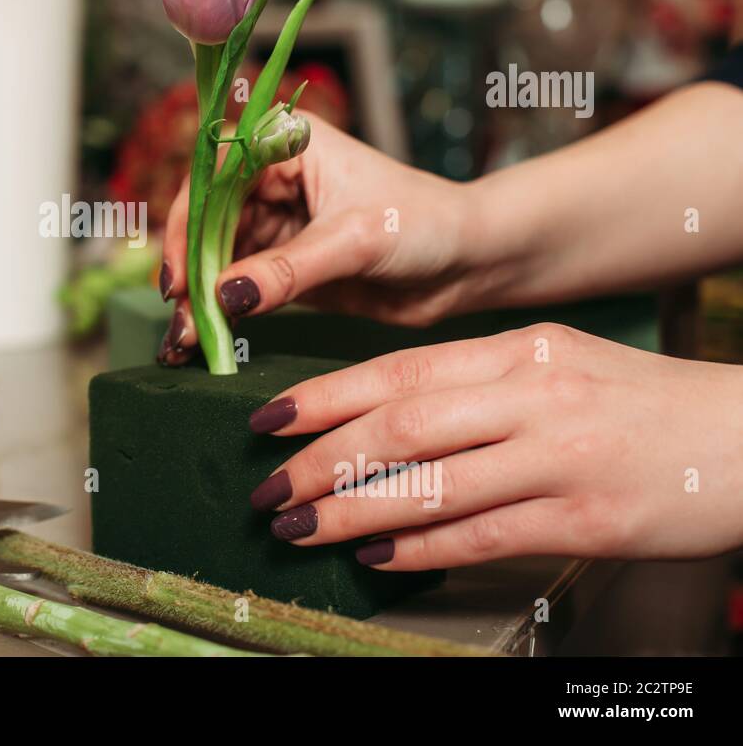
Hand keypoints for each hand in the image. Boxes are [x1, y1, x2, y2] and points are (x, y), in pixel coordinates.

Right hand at [157, 116, 484, 363]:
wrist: (468, 264)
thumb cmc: (426, 223)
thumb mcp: (355, 240)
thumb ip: (289, 268)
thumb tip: (225, 296)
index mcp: (284, 143)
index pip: (213, 175)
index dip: (187, 222)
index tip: (180, 273)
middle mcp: (269, 179)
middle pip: (204, 220)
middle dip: (188, 270)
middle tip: (178, 320)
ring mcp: (272, 224)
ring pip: (214, 258)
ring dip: (196, 299)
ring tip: (184, 342)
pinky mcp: (280, 267)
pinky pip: (236, 288)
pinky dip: (218, 315)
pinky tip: (202, 341)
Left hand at [246, 324, 742, 568]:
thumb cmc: (641, 402)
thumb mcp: (557, 363)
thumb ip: (475, 382)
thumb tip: (380, 416)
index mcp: (518, 351)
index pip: (396, 371)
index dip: (322, 397)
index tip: (267, 418)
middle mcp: (532, 397)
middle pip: (398, 428)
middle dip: (317, 460)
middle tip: (267, 486)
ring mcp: (559, 459)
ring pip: (427, 487)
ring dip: (349, 512)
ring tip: (298, 526)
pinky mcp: (584, 521)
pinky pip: (478, 537)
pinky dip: (416, 550)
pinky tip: (375, 556)